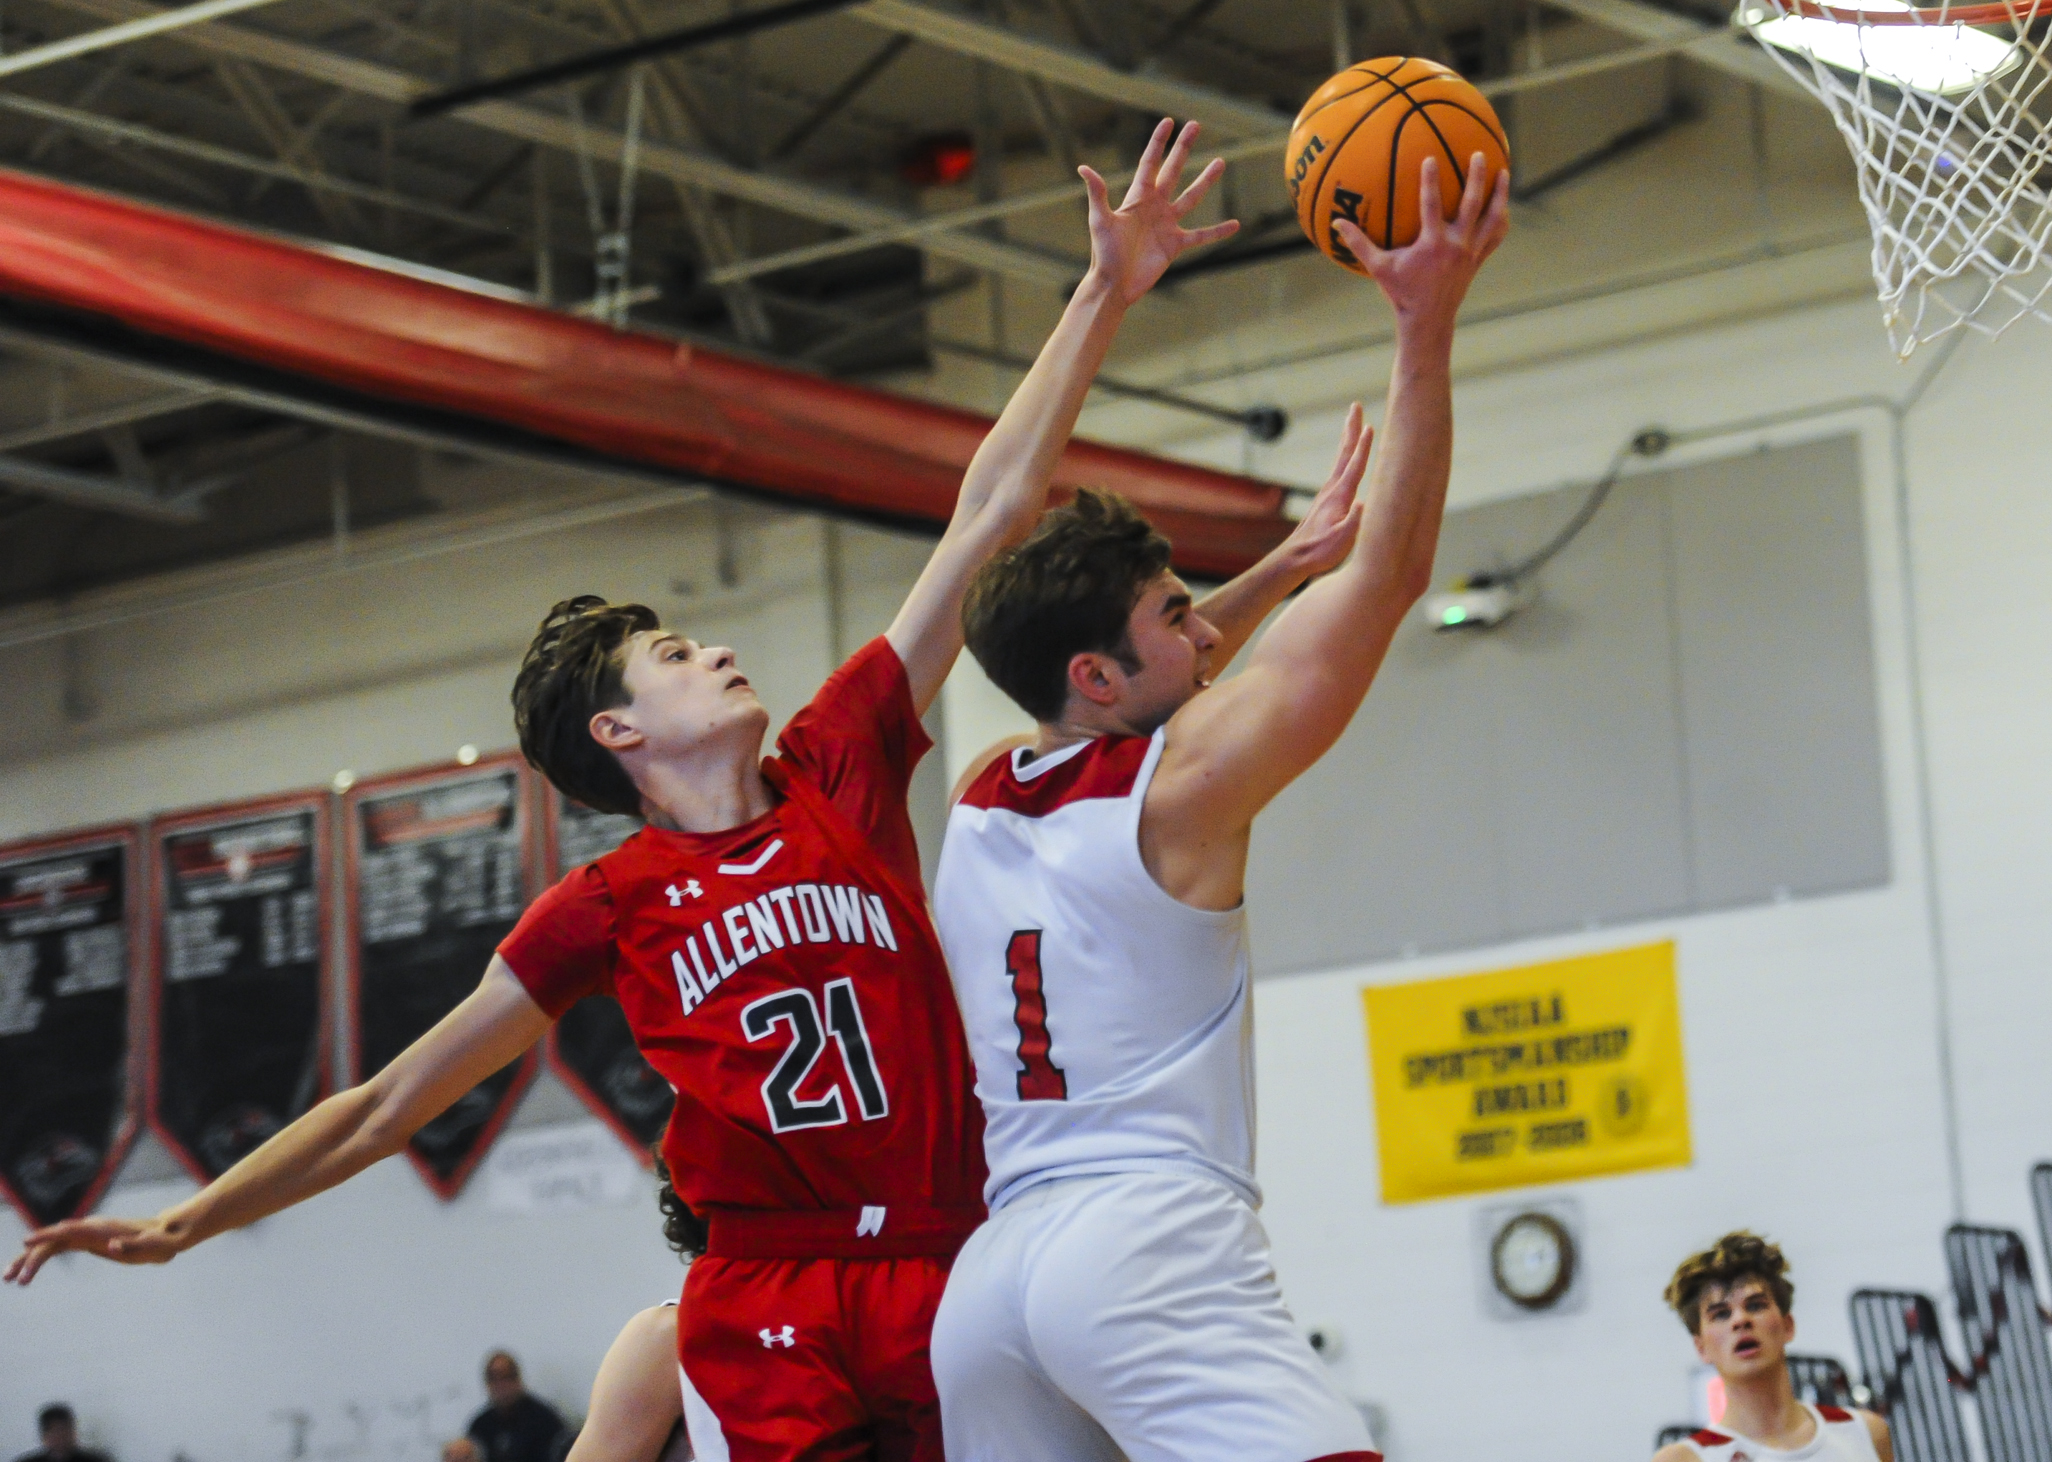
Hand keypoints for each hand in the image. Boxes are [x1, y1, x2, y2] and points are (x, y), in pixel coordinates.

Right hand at [4, 1212, 184, 1284]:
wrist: (167, 1234)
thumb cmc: (161, 1243)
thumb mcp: (152, 1248)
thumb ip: (134, 1247)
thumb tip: (111, 1246)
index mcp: (102, 1229)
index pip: (68, 1231)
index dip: (47, 1235)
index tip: (26, 1244)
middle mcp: (90, 1229)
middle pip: (52, 1239)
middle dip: (30, 1257)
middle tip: (10, 1278)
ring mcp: (87, 1234)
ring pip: (51, 1244)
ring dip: (30, 1260)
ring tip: (11, 1279)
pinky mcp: (87, 1241)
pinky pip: (58, 1248)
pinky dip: (41, 1258)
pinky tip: (27, 1272)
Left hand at [1079, 118, 1239, 307]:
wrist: (1114, 285)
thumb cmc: (1104, 254)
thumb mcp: (1100, 221)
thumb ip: (1098, 194)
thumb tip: (1084, 168)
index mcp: (1137, 197)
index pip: (1149, 163)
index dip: (1158, 143)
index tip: (1168, 122)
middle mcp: (1154, 206)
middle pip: (1172, 170)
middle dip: (1183, 148)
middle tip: (1195, 125)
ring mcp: (1167, 224)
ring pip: (1191, 197)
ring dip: (1205, 180)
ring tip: (1220, 162)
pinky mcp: (1175, 244)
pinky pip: (1201, 235)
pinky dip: (1217, 231)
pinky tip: (1234, 224)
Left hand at [1280, 403, 1371, 577]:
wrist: (1297, 557)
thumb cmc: (1321, 551)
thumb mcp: (1343, 539)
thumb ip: (1355, 521)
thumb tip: (1365, 502)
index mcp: (1340, 496)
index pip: (1355, 466)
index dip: (1363, 447)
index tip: (1370, 427)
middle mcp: (1332, 489)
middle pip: (1344, 453)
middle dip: (1352, 429)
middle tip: (1356, 406)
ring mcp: (1327, 493)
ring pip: (1340, 459)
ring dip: (1347, 438)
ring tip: (1353, 422)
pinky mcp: (1326, 499)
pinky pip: (1339, 470)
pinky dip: (1345, 456)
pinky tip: (1346, 457)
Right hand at [1335, 153, 1508, 335]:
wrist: (1428, 321)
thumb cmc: (1401, 293)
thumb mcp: (1379, 269)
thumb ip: (1359, 245)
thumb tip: (1336, 223)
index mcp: (1433, 245)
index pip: (1431, 205)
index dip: (1430, 181)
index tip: (1430, 158)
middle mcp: (1456, 246)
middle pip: (1472, 205)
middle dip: (1476, 178)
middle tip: (1478, 154)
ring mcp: (1471, 253)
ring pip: (1492, 219)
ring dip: (1499, 195)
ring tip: (1504, 172)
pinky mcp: (1478, 261)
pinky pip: (1495, 237)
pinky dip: (1501, 221)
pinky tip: (1503, 205)